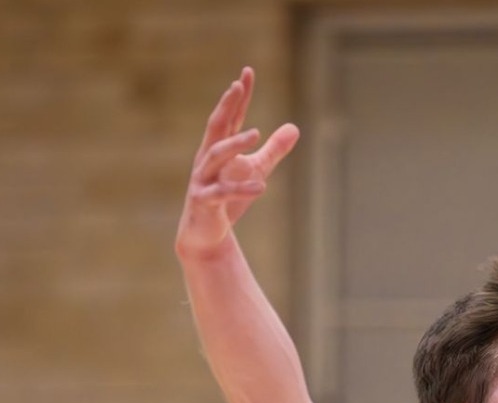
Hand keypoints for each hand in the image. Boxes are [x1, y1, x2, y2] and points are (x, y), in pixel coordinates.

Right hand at [176, 67, 300, 259]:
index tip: (246, 73)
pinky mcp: (204, 201)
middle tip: (236, 86)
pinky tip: (262, 188)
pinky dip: (241, 189)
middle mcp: (206, 159)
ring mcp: (202, 179)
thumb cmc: (228, 199)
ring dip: (234, 144)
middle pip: (216, 126)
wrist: (205, 234)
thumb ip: (272, 150)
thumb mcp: (255, 171)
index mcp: (218, 148)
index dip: (238, 96)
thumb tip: (294, 127)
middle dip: (225, 106)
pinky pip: (221, 192)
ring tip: (256, 134)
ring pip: (215, 155)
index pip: (230, 117)